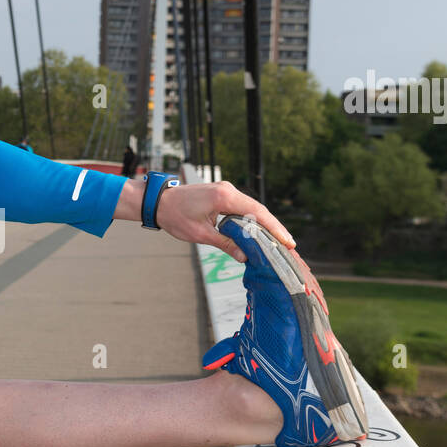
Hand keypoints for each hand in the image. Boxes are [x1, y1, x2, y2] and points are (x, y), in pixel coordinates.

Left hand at [156, 181, 294, 262]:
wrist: (158, 201)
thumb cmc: (175, 216)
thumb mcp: (200, 234)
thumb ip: (225, 244)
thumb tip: (245, 257)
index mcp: (224, 197)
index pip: (257, 212)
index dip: (274, 227)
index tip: (287, 240)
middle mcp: (228, 189)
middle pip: (258, 209)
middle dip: (274, 227)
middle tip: (289, 245)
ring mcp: (225, 190)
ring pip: (251, 208)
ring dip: (264, 224)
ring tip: (278, 241)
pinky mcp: (222, 194)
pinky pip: (242, 207)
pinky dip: (252, 219)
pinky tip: (259, 232)